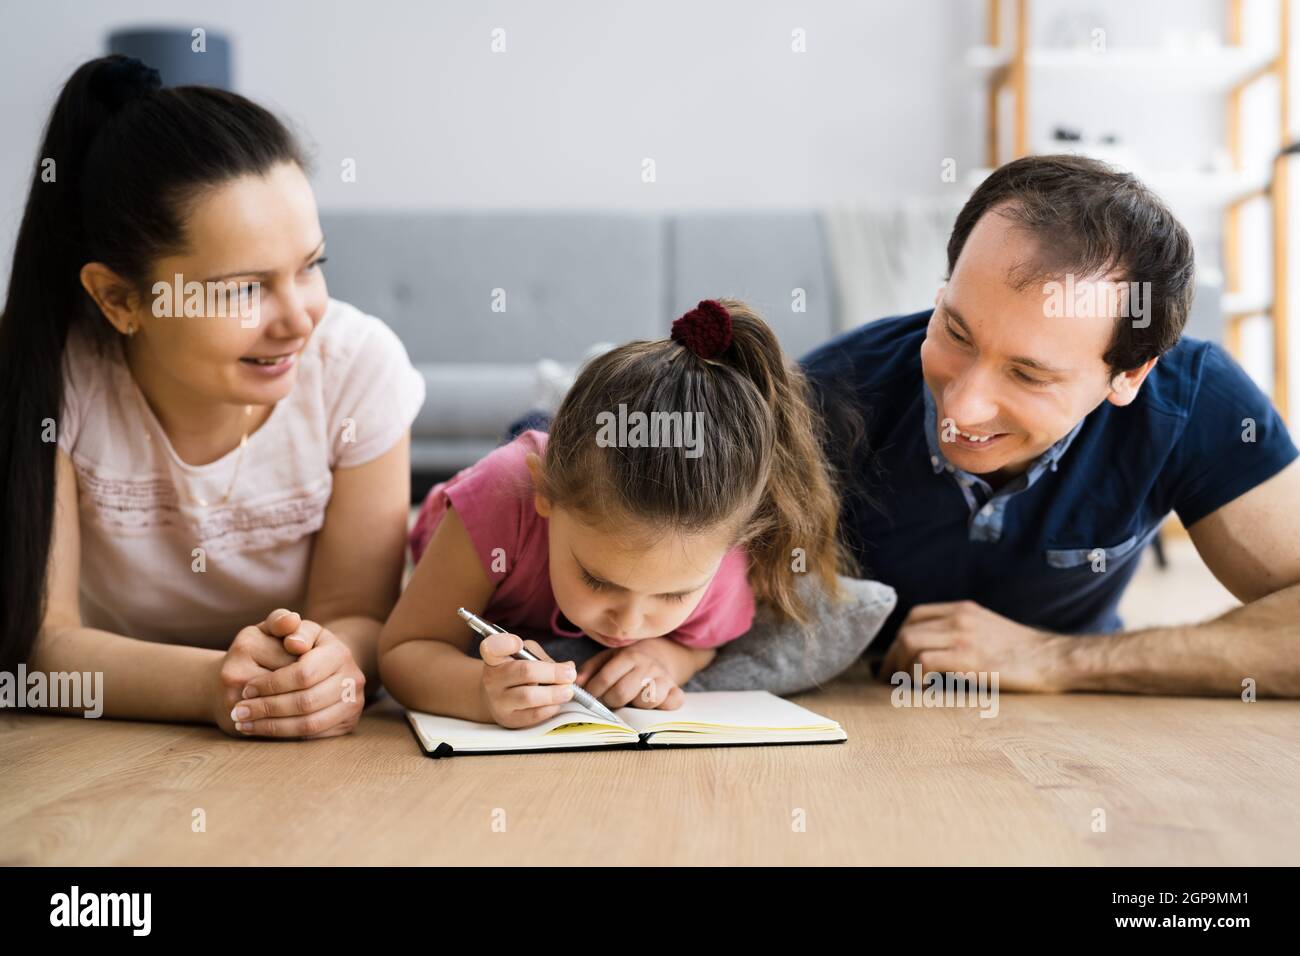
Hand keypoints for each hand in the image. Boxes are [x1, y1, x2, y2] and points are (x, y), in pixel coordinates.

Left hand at [224, 610, 366, 737]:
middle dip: (268, 708)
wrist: (326, 664)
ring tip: (244, 723)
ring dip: (272, 726)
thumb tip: (293, 642)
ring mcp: (353, 703)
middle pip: (306, 702)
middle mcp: (352, 678)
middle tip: (238, 712)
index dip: (271, 684)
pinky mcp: (348, 723)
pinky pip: (314, 736)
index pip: (303, 674)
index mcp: (339, 652)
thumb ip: (282, 623)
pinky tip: (261, 729)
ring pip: (310, 724)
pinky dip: (285, 736)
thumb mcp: (290, 628)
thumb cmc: (300, 644)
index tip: (246, 689)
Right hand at [478, 631, 576, 727]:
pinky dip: (549, 708)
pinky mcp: (508, 719)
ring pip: (528, 696)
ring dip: (553, 693)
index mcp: (494, 658)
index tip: (518, 643)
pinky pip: (532, 715)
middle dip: (552, 673)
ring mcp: (498, 701)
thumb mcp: (525, 655)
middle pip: (524, 672)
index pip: (492, 648)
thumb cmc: (516, 672)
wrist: (499, 698)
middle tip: (570, 674)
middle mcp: (492, 679)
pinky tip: (557, 703)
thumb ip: (543, 658)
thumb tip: (568, 668)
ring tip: (568, 691)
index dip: (505, 643)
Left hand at [576, 639, 685, 709]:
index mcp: (629, 656)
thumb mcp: (607, 659)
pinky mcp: (676, 690)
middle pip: (623, 693)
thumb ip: (590, 670)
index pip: (606, 678)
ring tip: (630, 702)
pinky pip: (673, 702)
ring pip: (647, 700)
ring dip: (635, 706)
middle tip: (608, 702)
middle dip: (610, 702)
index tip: (588, 698)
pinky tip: (653, 706)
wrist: (657, 655)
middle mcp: (647, 666)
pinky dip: (664, 707)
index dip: (593, 692)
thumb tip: (577, 683)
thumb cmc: (626, 662)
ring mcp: (663, 678)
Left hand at [880, 600, 1070, 692]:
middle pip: (907, 630)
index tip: (895, 657)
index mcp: (963, 609)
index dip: (899, 637)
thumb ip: (962, 632)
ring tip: (899, 686)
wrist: (1055, 660)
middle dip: (892, 656)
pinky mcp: (969, 660)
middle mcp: (960, 618)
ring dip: (898, 667)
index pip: (916, 615)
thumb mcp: (989, 629)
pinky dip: (915, 676)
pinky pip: (925, 662)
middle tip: (888, 678)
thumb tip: (931, 653)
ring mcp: (964, 637)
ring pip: (910, 643)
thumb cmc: (1024, 652)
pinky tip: (921, 688)